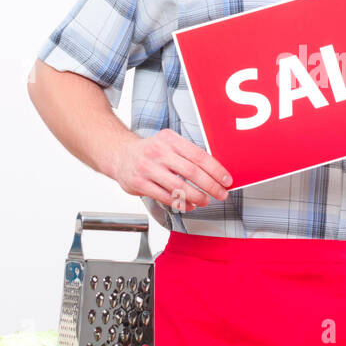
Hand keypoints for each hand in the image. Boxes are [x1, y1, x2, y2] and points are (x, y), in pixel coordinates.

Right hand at [110, 129, 232, 212]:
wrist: (120, 154)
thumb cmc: (150, 151)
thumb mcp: (169, 143)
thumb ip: (188, 154)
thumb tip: (215, 171)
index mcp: (170, 140)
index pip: (199, 155)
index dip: (216, 169)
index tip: (226, 180)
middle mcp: (158, 152)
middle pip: (191, 172)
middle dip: (210, 186)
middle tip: (221, 194)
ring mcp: (147, 168)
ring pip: (178, 187)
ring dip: (196, 197)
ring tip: (205, 201)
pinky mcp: (139, 183)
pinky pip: (165, 197)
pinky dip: (181, 204)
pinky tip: (189, 205)